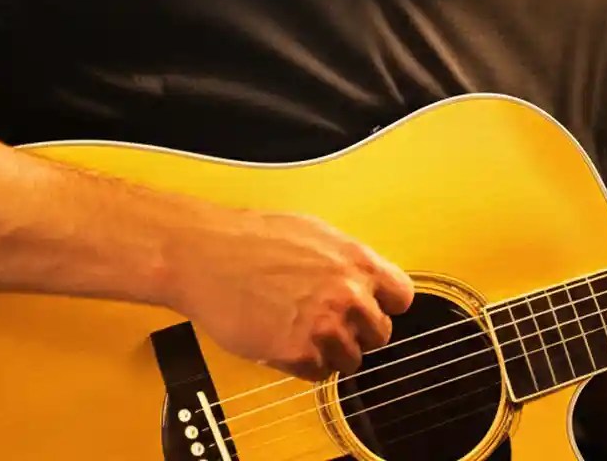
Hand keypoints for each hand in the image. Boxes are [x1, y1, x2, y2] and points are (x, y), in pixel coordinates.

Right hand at [164, 208, 414, 381]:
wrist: (204, 255)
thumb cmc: (249, 238)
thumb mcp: (314, 233)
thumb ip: (347, 261)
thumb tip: (367, 281)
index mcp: (356, 262)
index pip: (401, 297)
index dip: (384, 305)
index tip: (370, 308)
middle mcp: (348, 295)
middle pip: (379, 334)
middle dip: (356, 331)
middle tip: (325, 322)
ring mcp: (324, 326)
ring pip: (351, 360)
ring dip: (329, 351)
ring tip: (300, 331)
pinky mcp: (297, 352)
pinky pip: (318, 373)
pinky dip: (302, 364)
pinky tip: (282, 340)